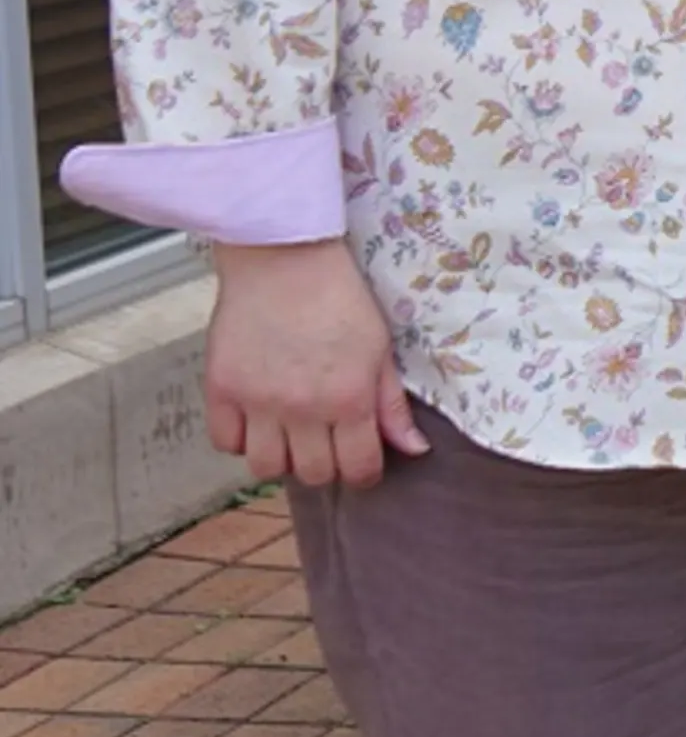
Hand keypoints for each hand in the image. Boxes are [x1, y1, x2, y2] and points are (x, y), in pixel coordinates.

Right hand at [202, 239, 425, 489]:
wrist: (284, 261)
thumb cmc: (340, 299)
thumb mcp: (380, 350)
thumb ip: (391, 406)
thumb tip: (413, 450)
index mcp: (349, 400)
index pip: (358, 469)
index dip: (363, 474)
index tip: (360, 462)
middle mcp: (303, 409)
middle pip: (312, 475)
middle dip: (324, 467)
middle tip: (325, 444)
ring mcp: (257, 401)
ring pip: (264, 467)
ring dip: (280, 458)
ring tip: (289, 435)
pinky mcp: (221, 388)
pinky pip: (224, 442)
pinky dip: (239, 440)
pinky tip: (254, 420)